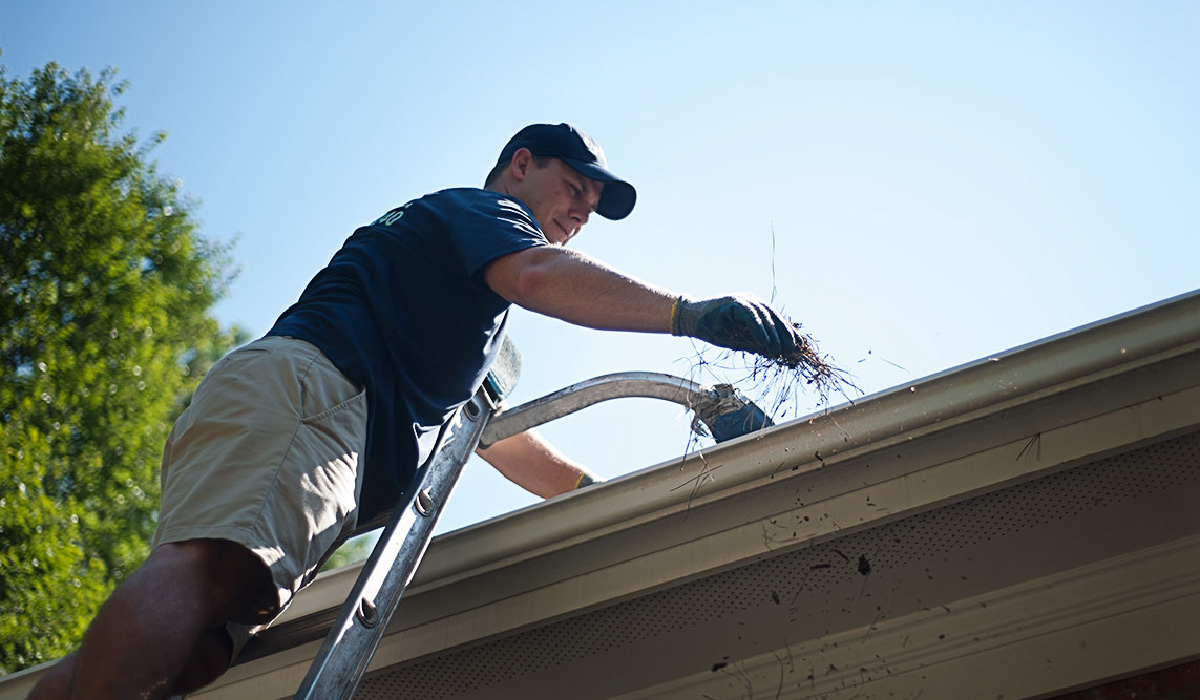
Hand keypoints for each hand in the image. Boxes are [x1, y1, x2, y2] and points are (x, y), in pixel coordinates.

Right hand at [671, 294, 800, 357]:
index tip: (799, 346)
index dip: (789, 332)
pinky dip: (759, 330)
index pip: (777, 319)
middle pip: (775, 316)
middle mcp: (752, 301)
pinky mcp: (734, 302)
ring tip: (780, 350)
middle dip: (785, 334)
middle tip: (793, 351)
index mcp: (756, 308)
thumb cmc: (714, 330)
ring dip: (774, 334)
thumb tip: (775, 353)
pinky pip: (751, 316)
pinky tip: (765, 343)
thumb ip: (756, 344)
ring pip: (765, 316)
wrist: (690, 320)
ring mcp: (743, 300)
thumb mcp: (739, 340)